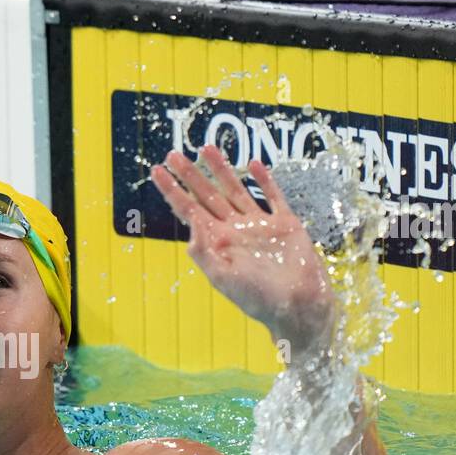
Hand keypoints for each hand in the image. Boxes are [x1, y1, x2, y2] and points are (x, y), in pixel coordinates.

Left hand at [151, 145, 334, 357]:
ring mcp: (260, 225)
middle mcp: (235, 230)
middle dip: (190, 175)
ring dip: (221, 170)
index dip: (173, 191)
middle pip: (208, 195)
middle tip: (173, 154)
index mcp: (218, 243)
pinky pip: (273, 196)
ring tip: (207, 148)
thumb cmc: (258, 298)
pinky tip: (253, 164)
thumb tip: (190, 223)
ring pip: (236, 190)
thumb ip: (205, 251)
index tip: (157, 171)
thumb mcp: (224, 278)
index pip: (190, 210)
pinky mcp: (285, 223)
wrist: (298, 305)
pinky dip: (265, 181)